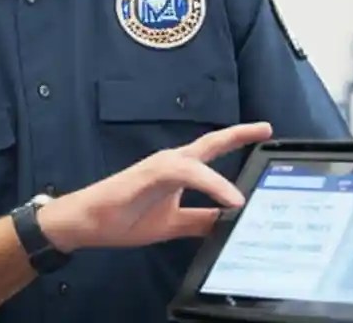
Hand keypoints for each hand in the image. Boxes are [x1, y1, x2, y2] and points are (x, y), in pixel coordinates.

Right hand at [37, 122, 272, 252]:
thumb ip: (202, 221)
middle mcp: (172, 162)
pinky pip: (185, 175)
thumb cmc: (124, 218)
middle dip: (238, 135)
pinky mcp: (150, 175)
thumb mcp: (174, 224)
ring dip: (222, 179)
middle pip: (210, 143)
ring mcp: (160, 166)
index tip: (262, 132)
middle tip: (265, 129)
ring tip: (244, 199)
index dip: (237, 139)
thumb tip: (231, 222)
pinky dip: (208, 184)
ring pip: (199, 162)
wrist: (87, 223)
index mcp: (178, 171)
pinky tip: (226, 199)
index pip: (212, 150)